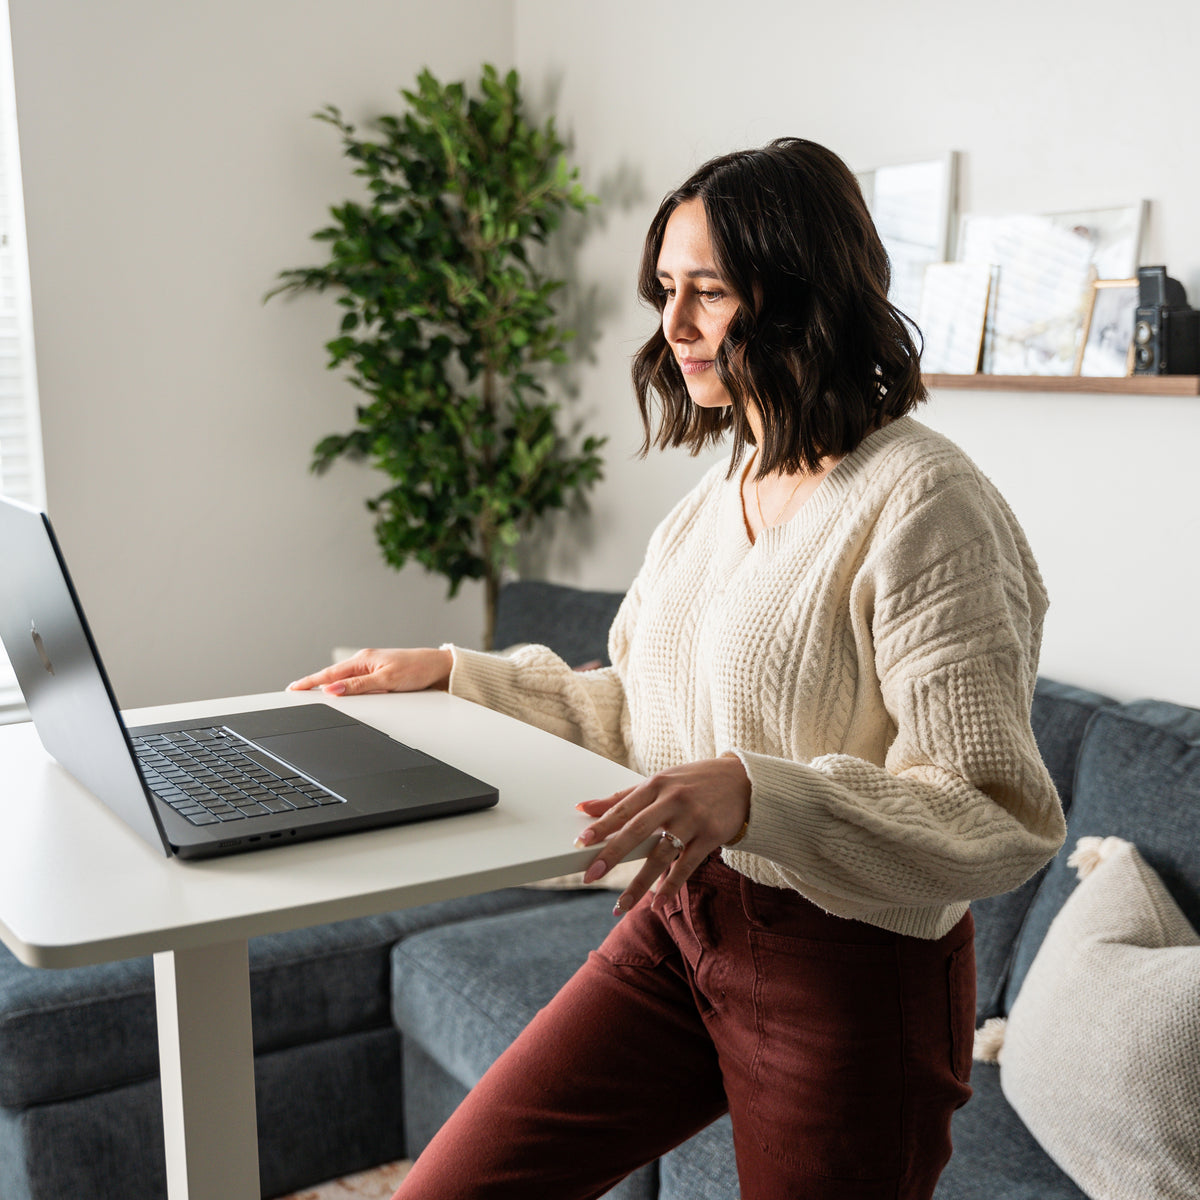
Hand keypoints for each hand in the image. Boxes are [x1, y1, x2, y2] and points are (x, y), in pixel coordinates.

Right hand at [286, 648, 452, 695]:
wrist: (438, 667)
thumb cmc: (416, 670)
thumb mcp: (386, 681)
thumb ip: (358, 686)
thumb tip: (333, 689)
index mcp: (363, 660)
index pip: (330, 674)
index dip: (310, 682)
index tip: (293, 688)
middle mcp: (365, 661)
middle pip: (333, 675)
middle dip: (313, 683)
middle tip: (294, 691)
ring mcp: (371, 667)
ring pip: (343, 677)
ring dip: (327, 684)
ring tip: (310, 691)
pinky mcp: (379, 673)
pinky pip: (354, 680)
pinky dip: (342, 684)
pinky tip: (338, 689)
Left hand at [573, 756, 750, 914]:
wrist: (744, 782)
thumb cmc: (693, 782)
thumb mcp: (659, 782)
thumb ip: (621, 797)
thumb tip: (582, 808)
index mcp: (656, 785)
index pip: (623, 807)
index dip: (601, 825)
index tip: (580, 842)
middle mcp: (673, 800)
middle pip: (638, 830)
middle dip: (612, 854)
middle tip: (591, 874)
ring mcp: (693, 819)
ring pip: (661, 854)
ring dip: (639, 883)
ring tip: (621, 905)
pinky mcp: (711, 836)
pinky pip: (687, 865)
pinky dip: (671, 885)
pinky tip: (658, 903)